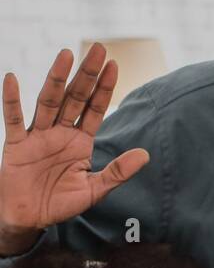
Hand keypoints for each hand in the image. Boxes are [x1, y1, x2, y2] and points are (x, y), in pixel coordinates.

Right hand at [0, 46, 148, 233]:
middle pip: (74, 97)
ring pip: (48, 102)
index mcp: (80, 141)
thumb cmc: (61, 203)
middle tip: (98, 48)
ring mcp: (37, 135)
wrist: (30, 218)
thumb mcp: (94, 190)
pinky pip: (13, 119)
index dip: (104, 88)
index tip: (114, 65)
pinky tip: (13, 79)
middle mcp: (60, 132)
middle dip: (86, 74)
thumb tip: (145, 154)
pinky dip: (11, 100)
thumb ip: (117, 172)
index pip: (95, 109)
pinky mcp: (16, 144)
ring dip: (56, 78)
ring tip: (66, 54)